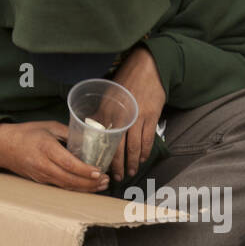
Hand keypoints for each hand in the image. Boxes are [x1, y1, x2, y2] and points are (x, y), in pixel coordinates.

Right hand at [0, 120, 108, 192]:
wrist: (2, 146)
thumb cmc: (25, 133)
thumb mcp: (48, 126)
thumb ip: (68, 132)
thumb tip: (88, 138)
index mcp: (46, 148)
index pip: (68, 163)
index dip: (85, 170)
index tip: (99, 172)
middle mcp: (43, 164)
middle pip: (70, 179)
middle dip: (90, 183)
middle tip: (106, 180)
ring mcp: (41, 175)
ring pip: (66, 186)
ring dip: (85, 188)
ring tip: (101, 185)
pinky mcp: (41, 181)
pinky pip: (61, 186)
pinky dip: (75, 188)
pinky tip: (86, 186)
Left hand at [109, 45, 165, 180]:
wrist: (147, 68)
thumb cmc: (125, 82)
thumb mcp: (107, 97)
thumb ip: (101, 114)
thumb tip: (94, 131)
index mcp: (106, 112)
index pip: (102, 141)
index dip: (102, 157)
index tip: (101, 168)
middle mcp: (120, 117)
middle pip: (118, 149)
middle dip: (118, 166)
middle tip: (117, 178)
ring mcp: (137, 118)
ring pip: (134, 147)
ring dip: (133, 163)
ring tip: (131, 172)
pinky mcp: (151, 117)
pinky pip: (147, 139)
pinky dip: (145, 152)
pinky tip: (143, 159)